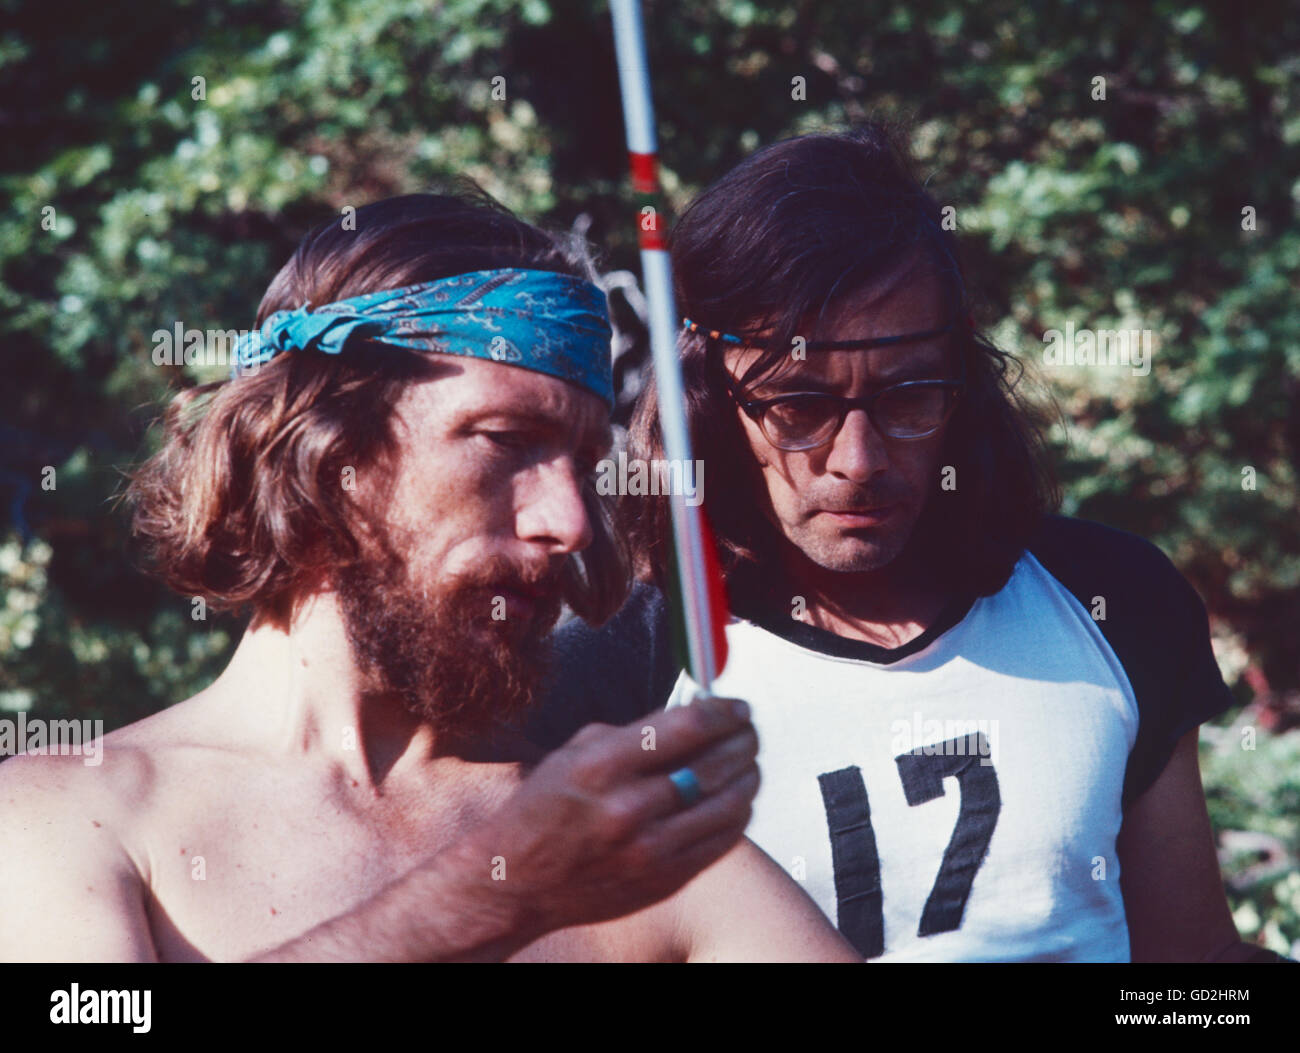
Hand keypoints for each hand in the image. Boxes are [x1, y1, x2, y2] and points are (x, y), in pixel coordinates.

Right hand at [460, 694, 758, 938]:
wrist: (516, 883)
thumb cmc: (542, 810)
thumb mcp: (574, 754)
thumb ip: (633, 733)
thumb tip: (694, 715)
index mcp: (602, 767)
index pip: (688, 727)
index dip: (724, 711)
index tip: (737, 706)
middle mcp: (628, 808)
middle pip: (716, 763)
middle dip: (744, 739)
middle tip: (749, 730)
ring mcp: (649, 850)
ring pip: (729, 804)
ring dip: (749, 775)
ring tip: (749, 762)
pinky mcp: (664, 880)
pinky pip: (722, 841)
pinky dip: (739, 814)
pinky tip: (736, 799)